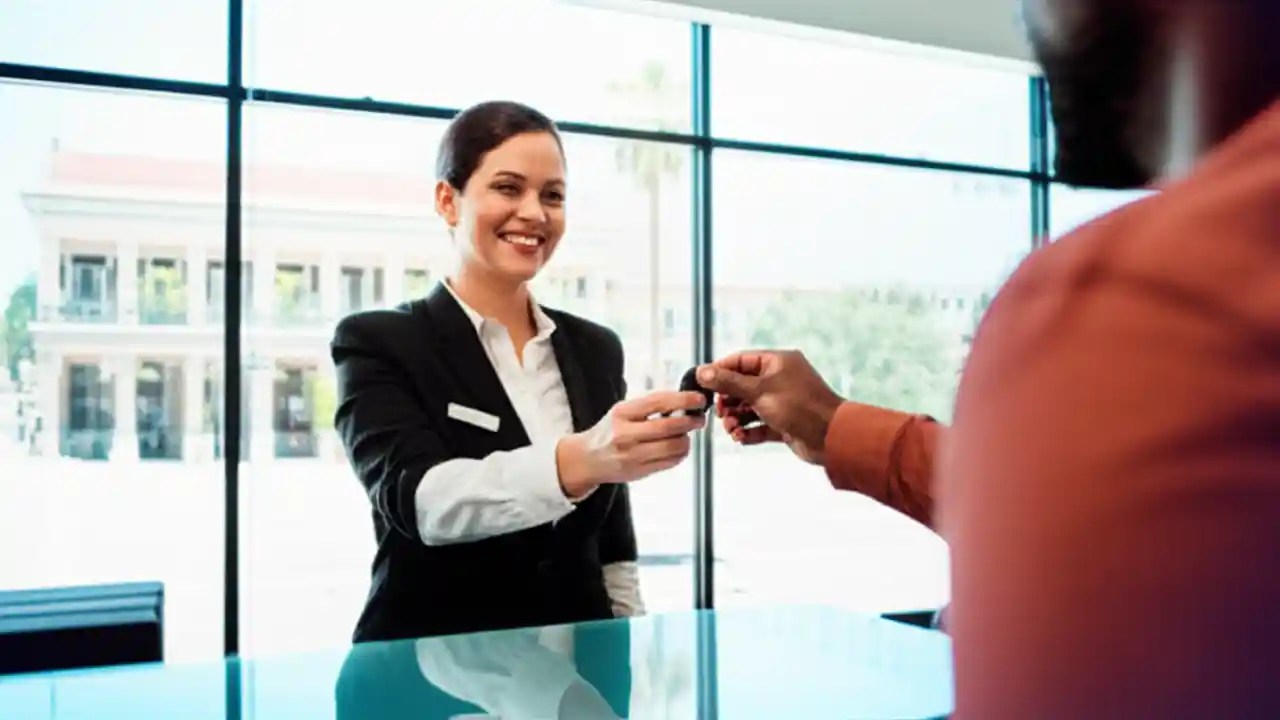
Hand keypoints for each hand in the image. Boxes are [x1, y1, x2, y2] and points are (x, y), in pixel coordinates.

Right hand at [555, 391, 706, 496]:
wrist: (588, 459)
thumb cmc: (610, 431)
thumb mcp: (622, 411)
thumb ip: (649, 407)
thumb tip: (684, 401)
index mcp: (621, 414)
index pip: (657, 402)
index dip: (682, 399)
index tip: (698, 398)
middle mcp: (625, 435)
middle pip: (668, 427)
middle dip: (690, 421)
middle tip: (699, 418)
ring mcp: (633, 456)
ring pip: (673, 447)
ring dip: (687, 439)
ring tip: (686, 434)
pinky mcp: (639, 472)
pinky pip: (670, 462)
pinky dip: (680, 453)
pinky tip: (678, 447)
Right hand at [696, 350, 843, 465]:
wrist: (831, 437)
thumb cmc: (798, 406)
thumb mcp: (758, 391)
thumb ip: (728, 382)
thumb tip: (702, 372)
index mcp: (777, 363)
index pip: (740, 361)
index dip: (720, 372)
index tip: (703, 385)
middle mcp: (780, 379)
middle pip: (742, 386)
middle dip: (728, 401)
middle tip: (719, 413)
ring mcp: (782, 402)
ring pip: (749, 408)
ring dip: (736, 419)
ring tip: (731, 429)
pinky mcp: (784, 423)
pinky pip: (759, 425)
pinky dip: (748, 431)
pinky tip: (741, 438)